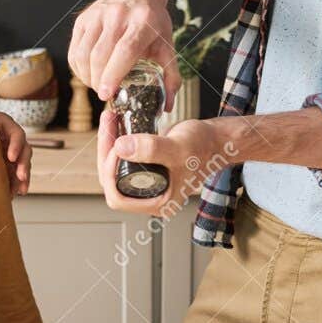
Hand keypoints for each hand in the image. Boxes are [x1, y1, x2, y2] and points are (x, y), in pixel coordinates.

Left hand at [0, 106, 32, 194]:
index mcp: (4, 124)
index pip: (17, 134)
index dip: (16, 145)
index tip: (11, 158)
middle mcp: (10, 138)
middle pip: (24, 150)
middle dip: (24, 165)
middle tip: (21, 177)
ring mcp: (9, 151)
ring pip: (22, 164)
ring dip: (23, 178)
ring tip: (20, 191)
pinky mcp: (5, 163)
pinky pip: (13, 175)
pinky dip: (14, 184)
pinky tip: (12, 195)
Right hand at [69, 0, 179, 107]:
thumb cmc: (153, 20)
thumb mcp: (167, 43)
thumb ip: (171, 75)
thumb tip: (168, 106)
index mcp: (142, 22)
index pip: (124, 51)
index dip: (113, 75)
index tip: (107, 94)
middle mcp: (118, 15)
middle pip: (100, 55)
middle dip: (98, 81)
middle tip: (105, 94)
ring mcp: (97, 15)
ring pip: (83, 53)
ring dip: (86, 76)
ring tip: (97, 84)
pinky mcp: (83, 19)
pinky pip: (74, 49)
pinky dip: (78, 67)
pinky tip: (87, 73)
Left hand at [95, 110, 224, 217]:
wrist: (216, 139)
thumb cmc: (205, 147)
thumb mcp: (179, 147)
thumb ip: (153, 149)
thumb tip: (121, 147)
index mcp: (158, 203)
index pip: (117, 197)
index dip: (110, 173)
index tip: (117, 146)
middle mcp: (149, 197)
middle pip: (111, 182)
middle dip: (105, 152)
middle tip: (108, 124)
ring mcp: (146, 182)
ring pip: (114, 168)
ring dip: (108, 143)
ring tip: (109, 119)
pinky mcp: (144, 168)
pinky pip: (122, 158)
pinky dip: (116, 140)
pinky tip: (116, 122)